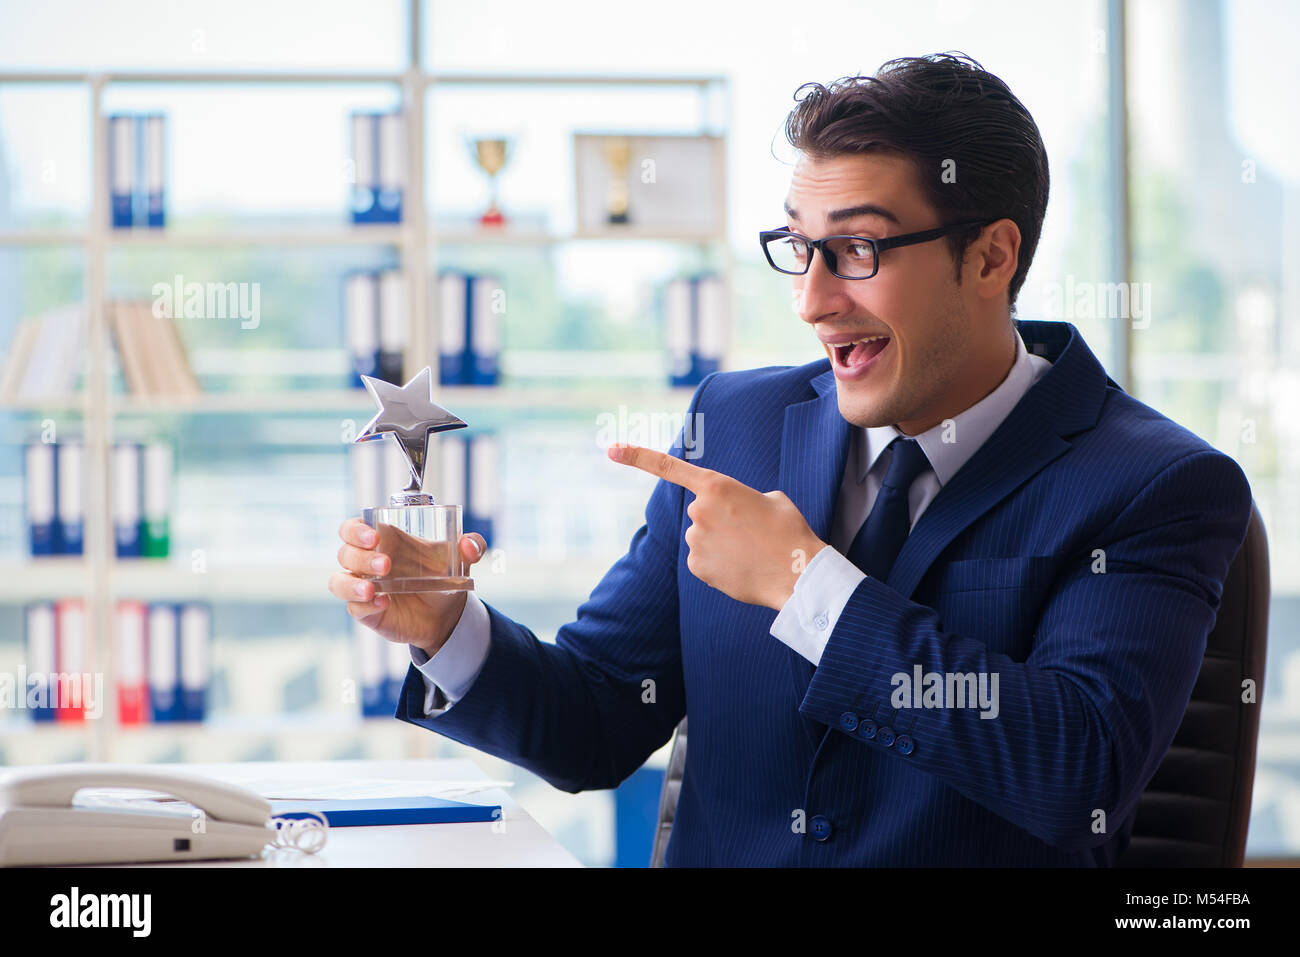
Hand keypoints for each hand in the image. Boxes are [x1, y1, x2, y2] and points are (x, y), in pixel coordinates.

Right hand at [330, 518, 488, 655]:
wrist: (447, 614)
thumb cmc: (444, 576)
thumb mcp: (459, 559)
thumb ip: (471, 546)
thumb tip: (470, 545)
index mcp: (384, 541)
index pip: (353, 528)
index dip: (355, 529)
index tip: (373, 536)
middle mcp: (367, 562)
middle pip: (345, 553)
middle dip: (361, 557)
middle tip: (386, 564)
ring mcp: (364, 587)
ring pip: (339, 581)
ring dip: (351, 584)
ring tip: (372, 589)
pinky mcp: (366, 611)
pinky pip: (354, 608)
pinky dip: (364, 606)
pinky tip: (383, 604)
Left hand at [608, 443, 826, 609]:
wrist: (797, 573)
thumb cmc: (790, 532)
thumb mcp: (772, 499)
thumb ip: (742, 497)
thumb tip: (733, 514)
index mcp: (717, 486)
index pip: (670, 468)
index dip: (638, 457)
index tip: (611, 449)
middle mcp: (698, 511)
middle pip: (700, 512)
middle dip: (719, 519)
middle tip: (751, 532)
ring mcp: (695, 540)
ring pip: (702, 537)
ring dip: (721, 543)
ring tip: (750, 551)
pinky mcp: (697, 566)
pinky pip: (703, 560)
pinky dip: (719, 564)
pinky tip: (741, 567)